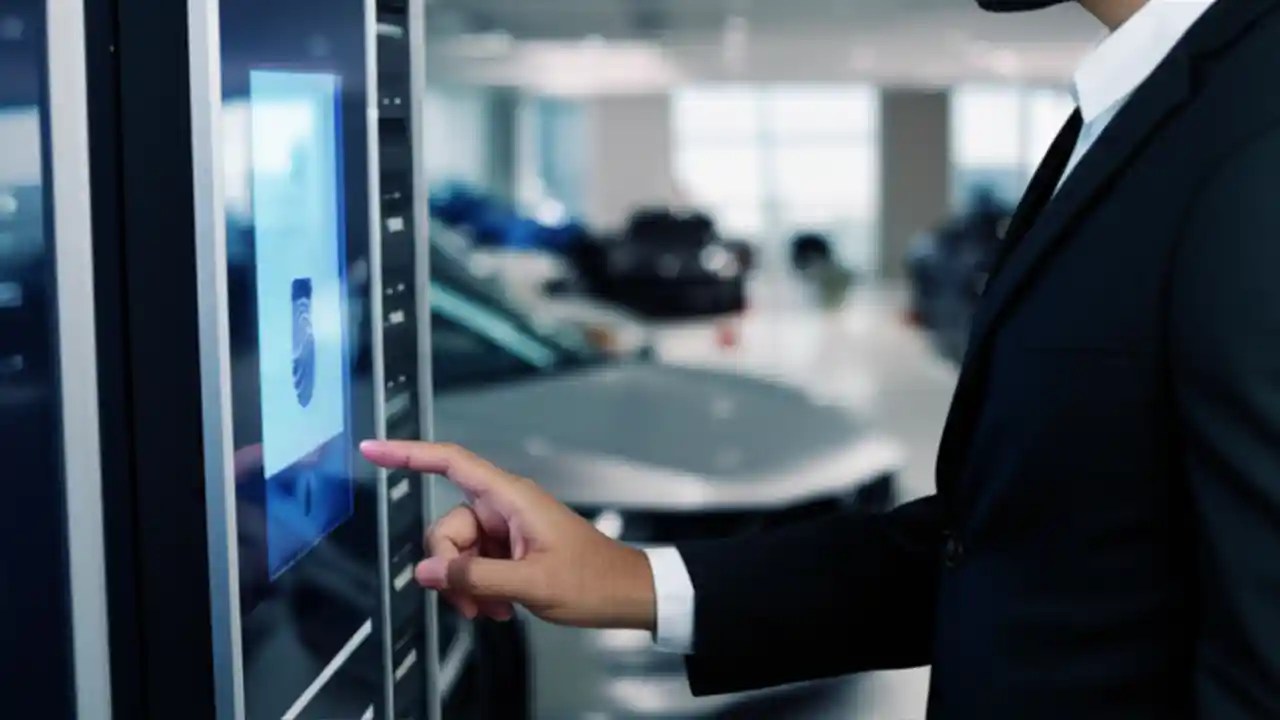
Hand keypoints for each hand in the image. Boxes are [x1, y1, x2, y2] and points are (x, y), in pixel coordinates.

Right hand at [360, 440, 656, 630]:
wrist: (626, 594)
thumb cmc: (592, 580)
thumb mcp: (532, 584)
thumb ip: (475, 577)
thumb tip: (428, 572)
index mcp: (511, 497)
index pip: (451, 463)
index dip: (408, 453)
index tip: (373, 449)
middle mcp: (504, 507)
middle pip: (446, 526)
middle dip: (451, 569)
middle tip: (473, 603)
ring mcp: (506, 528)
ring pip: (458, 552)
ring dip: (467, 586)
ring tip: (494, 610)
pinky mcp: (510, 548)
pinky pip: (474, 564)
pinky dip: (479, 589)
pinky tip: (500, 608)